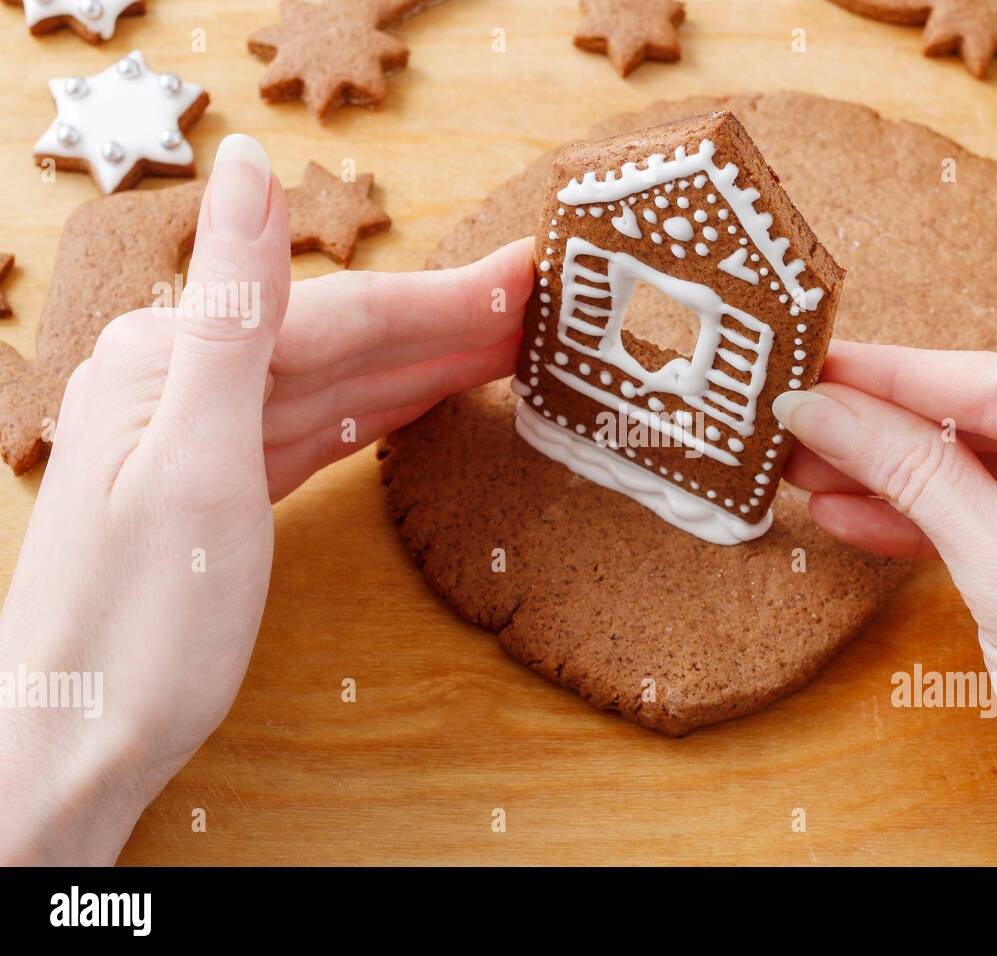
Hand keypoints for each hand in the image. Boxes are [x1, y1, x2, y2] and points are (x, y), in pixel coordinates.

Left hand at [0, 134, 530, 863]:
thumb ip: (235, 311)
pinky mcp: (222, 488)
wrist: (76, 746)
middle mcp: (183, 383)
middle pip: (342, 342)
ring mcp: (202, 437)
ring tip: (505, 346)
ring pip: (337, 385)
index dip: (438, 294)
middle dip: (444, 322)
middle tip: (540, 305)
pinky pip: (316, 430)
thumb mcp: (193, 459)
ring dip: (422, 363)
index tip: (525, 274)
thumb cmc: (134, 627)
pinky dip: (375, 412)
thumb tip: (248, 165)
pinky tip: (417, 397)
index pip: (337, 314)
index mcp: (172, 360)